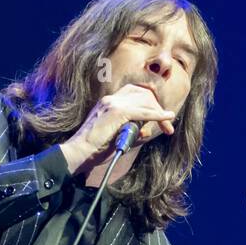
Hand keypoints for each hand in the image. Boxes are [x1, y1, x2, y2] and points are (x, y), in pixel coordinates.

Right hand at [59, 83, 175, 172]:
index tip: (158, 113)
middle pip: (143, 94)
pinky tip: (167, 117)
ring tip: (168, 125)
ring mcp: (113, 104)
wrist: (77, 153)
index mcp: (107, 102)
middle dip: (157, 107)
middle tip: (167, 125)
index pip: (134, 91)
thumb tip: (145, 132)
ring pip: (145, 102)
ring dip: (159, 114)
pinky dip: (157, 115)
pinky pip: (143, 112)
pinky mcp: (117, 113)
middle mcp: (110, 99)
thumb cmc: (93, 149)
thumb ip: (129, 131)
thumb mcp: (114, 136)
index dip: (148, 100)